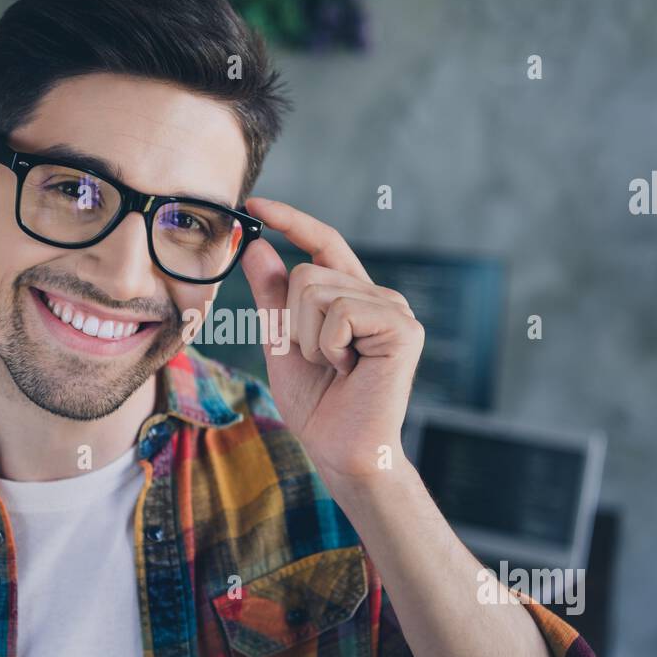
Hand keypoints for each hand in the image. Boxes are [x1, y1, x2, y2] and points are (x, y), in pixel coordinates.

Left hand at [239, 197, 424, 481]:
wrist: (343, 451)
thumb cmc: (318, 405)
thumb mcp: (282, 341)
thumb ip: (272, 296)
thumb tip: (257, 246)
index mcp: (353, 297)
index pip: (323, 243)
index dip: (291, 220)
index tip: (254, 204)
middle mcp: (378, 296)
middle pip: (306, 270)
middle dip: (291, 321)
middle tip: (317, 360)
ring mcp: (394, 310)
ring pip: (316, 288)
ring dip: (307, 338)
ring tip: (334, 368)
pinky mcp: (402, 328)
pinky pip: (338, 312)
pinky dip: (327, 346)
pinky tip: (347, 370)